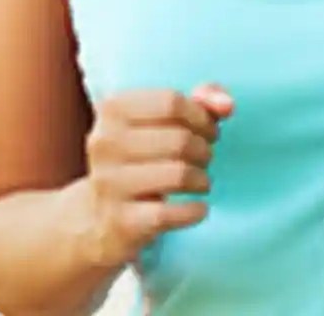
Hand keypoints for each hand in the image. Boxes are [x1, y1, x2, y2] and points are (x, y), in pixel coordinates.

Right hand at [78, 84, 234, 266]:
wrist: (97, 217)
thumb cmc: (140, 160)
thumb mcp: (161, 123)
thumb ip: (200, 103)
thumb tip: (226, 104)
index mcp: (112, 109)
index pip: (171, 102)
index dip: (201, 116)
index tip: (208, 131)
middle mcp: (105, 143)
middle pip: (180, 140)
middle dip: (204, 150)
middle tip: (204, 159)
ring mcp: (109, 183)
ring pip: (179, 174)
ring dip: (202, 179)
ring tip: (200, 182)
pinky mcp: (121, 221)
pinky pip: (171, 213)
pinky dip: (195, 211)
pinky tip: (198, 208)